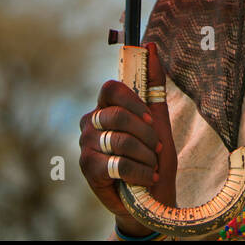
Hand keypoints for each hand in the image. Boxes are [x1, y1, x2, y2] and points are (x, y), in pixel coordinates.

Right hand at [78, 42, 177, 235]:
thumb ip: (154, 83)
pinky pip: (117, 163)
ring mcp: (86, 146)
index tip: (150, 118)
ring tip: (151, 166)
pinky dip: (140, 172)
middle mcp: (90, 123)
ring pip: (120, 140)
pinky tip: (146, 179)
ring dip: (145, 156)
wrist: (153, 198)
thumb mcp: (159, 118)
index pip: (111, 88)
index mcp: (105, 108)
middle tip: (155, 148)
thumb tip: (152, 46)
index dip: (133, 101)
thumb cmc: (154, 157)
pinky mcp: (88, 169)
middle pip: (117, 115)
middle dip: (145, 134)